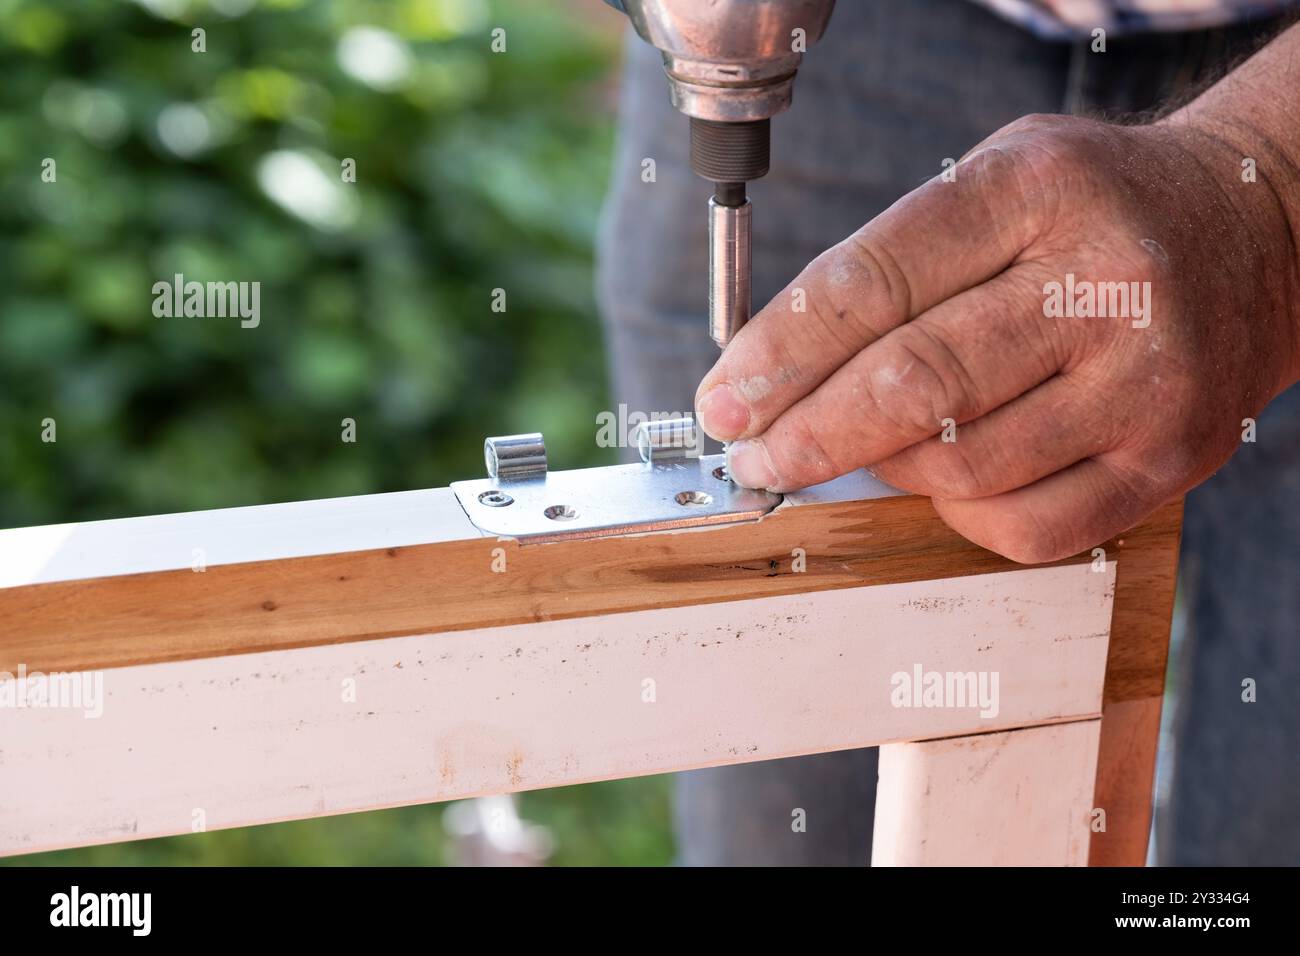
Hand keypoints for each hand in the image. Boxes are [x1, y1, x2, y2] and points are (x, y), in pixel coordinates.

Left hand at [695, 114, 1299, 562]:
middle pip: (916, 386)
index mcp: (1035, 191)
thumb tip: (774, 378)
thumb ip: (891, 265)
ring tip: (866, 445)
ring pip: (962, 469)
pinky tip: (944, 479)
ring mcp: (1146, 381)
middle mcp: (1103, 283)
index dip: (781, 354)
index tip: (724, 402)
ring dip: (885, 469)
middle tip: (755, 458)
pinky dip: (958, 517)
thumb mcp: (995, 182)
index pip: (875, 282)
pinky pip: (1026, 529)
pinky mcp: (1171, 460)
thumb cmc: (1092, 211)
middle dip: (809, 434)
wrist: (1254, 234)